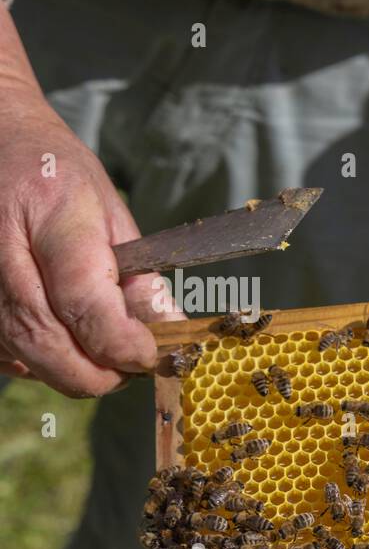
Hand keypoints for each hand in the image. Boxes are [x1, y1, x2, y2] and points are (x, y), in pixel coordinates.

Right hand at [0, 86, 179, 396]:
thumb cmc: (56, 177)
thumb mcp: (111, 211)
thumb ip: (139, 275)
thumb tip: (171, 329)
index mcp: (51, 218)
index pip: (85, 303)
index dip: (124, 343)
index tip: (154, 355)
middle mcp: (2, 255)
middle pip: (51, 344)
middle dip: (102, 371)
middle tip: (133, 367)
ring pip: (28, 359)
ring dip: (75, 371)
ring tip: (104, 353)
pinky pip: (7, 357)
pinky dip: (42, 363)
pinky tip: (64, 341)